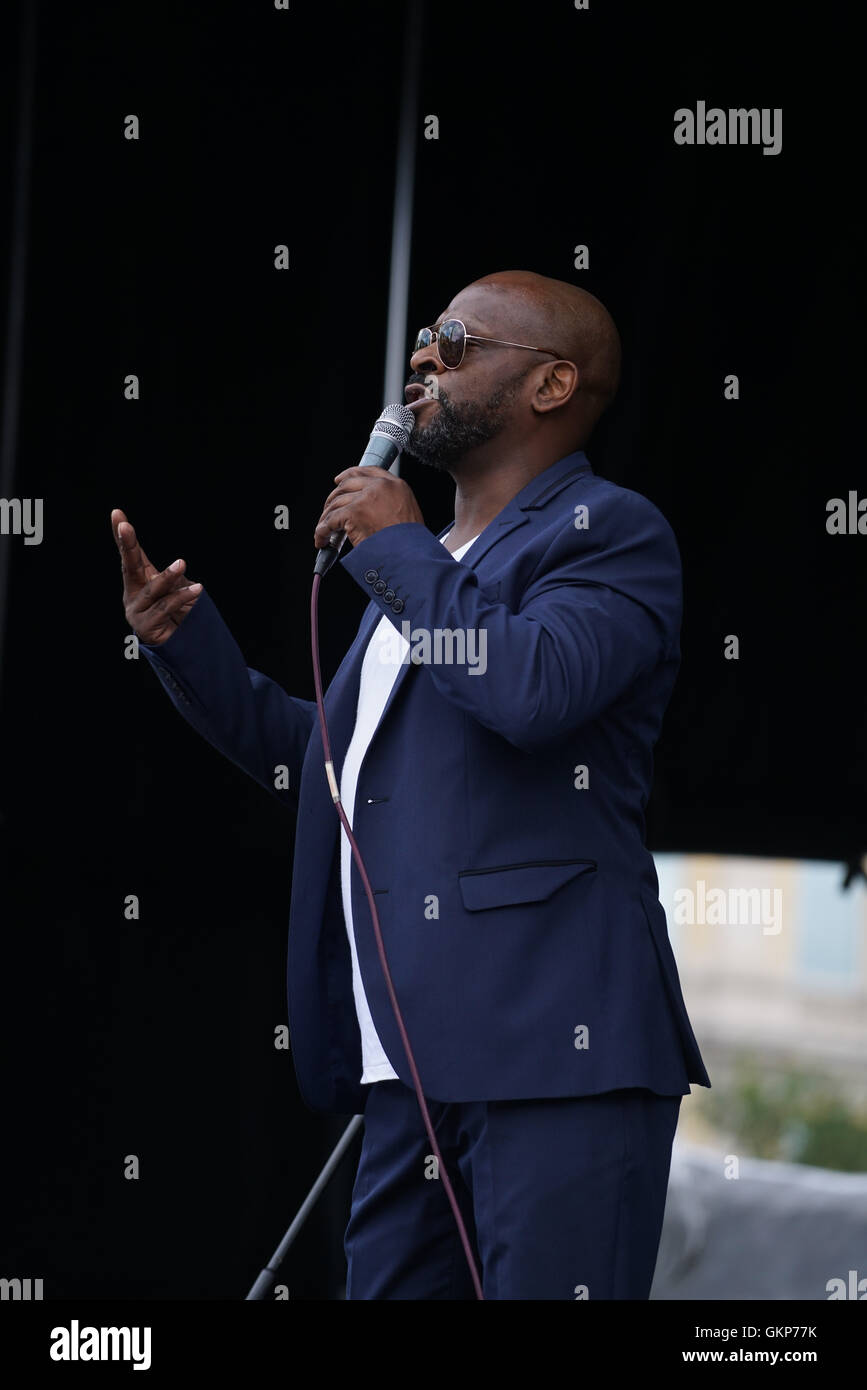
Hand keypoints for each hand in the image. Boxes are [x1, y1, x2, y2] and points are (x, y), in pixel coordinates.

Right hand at [112, 507, 202, 644]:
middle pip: (129, 566)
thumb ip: (174, 578)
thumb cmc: (180, 613)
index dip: (124, 536)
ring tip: (182, 563)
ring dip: (168, 576)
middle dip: (126, 545)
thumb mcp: (179, 588)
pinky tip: (197, 589)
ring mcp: (136, 611)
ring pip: (153, 589)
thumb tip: (177, 571)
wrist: (184, 645)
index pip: (131, 555)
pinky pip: (165, 607)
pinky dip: (181, 597)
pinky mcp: (145, 627)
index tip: (117, 513)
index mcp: (139, 580)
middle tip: (126, 527)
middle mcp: (133, 594)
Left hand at [313, 467, 423, 550]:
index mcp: (396, 485)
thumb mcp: (409, 514)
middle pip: (347, 484)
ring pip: (336, 502)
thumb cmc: (412, 542)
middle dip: (334, 497)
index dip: (349, 475)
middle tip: (329, 510)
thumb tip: (369, 510)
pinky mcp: (354, 512)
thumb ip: (390, 504)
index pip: (367, 472)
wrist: (411, 555)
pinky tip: (322, 538)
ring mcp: (366, 498)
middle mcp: (381, 487)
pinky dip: (323, 530)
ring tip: (325, 531)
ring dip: (327, 517)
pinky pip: (331, 520)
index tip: (339, 480)